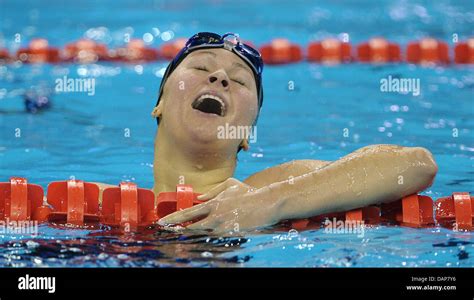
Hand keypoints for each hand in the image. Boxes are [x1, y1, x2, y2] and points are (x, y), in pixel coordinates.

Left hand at [158, 180, 279, 233]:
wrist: (266, 202)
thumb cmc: (249, 193)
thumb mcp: (230, 184)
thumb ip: (213, 191)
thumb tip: (200, 198)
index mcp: (213, 203)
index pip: (189, 212)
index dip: (174, 218)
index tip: (163, 222)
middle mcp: (215, 215)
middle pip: (192, 225)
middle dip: (178, 230)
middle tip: (166, 232)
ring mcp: (223, 225)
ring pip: (202, 234)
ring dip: (192, 236)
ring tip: (180, 238)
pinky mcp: (231, 233)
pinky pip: (216, 238)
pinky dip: (208, 240)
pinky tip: (202, 241)